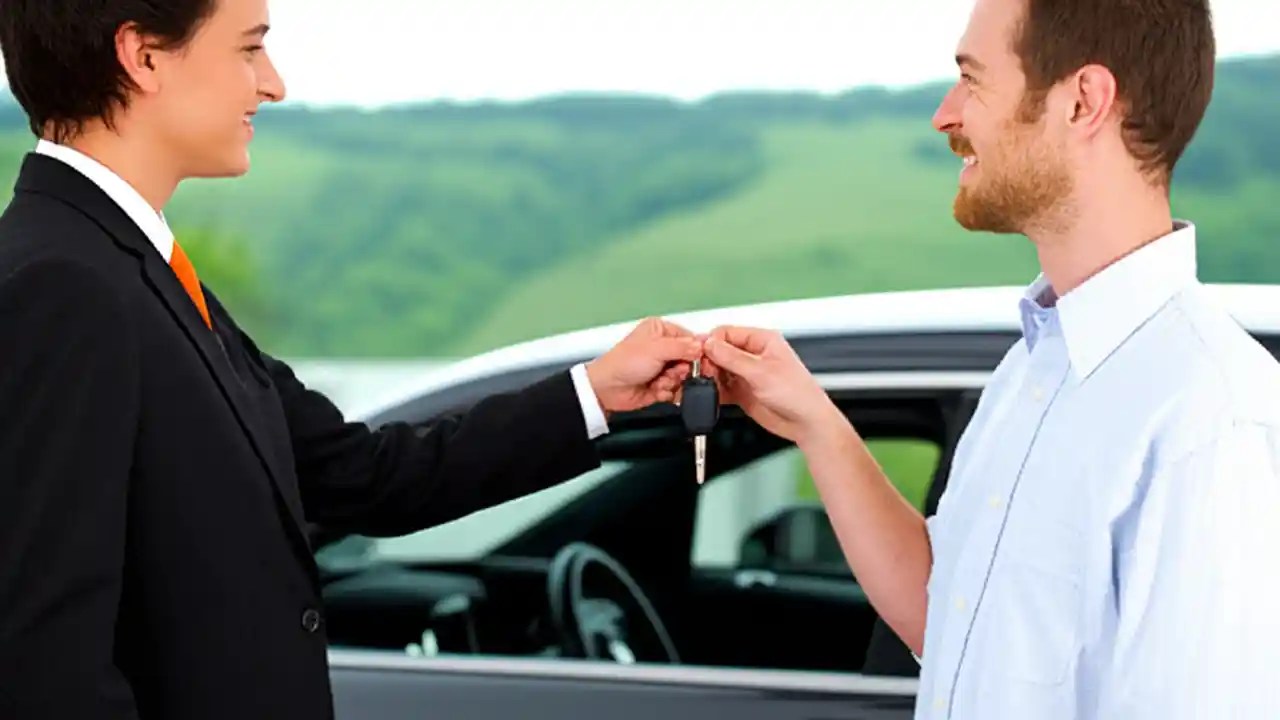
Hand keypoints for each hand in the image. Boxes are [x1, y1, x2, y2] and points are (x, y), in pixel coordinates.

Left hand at [586, 317, 703, 414]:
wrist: (608, 389)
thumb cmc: (624, 363)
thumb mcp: (656, 349)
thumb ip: (683, 347)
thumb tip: (702, 346)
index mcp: (660, 330)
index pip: (690, 338)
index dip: (695, 352)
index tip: (696, 361)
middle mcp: (662, 347)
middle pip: (689, 360)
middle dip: (681, 370)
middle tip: (670, 372)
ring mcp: (661, 367)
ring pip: (683, 377)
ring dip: (673, 382)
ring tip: (659, 381)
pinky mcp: (660, 384)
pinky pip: (676, 390)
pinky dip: (667, 392)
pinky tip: (655, 389)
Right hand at [700, 325, 843, 445]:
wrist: (806, 423)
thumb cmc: (798, 394)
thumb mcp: (761, 372)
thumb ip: (732, 358)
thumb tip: (710, 344)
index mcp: (762, 340)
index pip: (727, 333)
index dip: (712, 342)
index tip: (702, 354)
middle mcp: (753, 355)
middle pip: (719, 351)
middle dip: (708, 361)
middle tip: (704, 373)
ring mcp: (747, 374)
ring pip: (718, 369)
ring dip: (710, 377)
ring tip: (707, 385)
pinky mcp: (743, 392)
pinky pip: (722, 388)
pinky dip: (714, 391)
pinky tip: (711, 396)